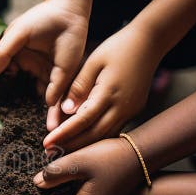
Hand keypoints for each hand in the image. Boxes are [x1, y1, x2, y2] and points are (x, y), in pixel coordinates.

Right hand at [0, 0, 89, 121]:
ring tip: (50, 132)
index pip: (6, 80)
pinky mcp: (63, 74)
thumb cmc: (40, 18)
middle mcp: (30, 68)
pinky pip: (61, 95)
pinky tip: (57, 123)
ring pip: (47, 99)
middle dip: (28, 115)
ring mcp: (47, 72)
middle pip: (26, 96)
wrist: (68, 10)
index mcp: (16, 58)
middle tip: (32, 131)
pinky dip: (60, 109)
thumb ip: (4, 51)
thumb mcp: (18, 32)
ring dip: (49, 117)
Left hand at [43, 22, 158, 151]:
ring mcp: (131, 111)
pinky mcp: (134, 110)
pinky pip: (114, 130)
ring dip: (84, 145)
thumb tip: (65, 110)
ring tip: (63, 150)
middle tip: (50, 152)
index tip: (46, 143)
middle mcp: (123, 107)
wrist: (149, 42)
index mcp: (109, 94)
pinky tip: (83, 139)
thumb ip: (78, 87)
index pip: (82, 121)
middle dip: (71, 145)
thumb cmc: (118, 48)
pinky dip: (97, 137)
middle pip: (94, 135)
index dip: (63, 134)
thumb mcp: (93, 63)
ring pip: (105, 136)